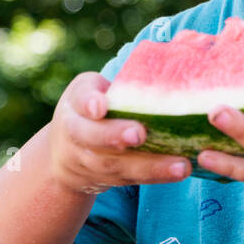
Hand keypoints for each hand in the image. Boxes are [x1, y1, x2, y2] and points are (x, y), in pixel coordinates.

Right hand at [48, 72, 190, 194]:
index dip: (89, 103)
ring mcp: (90, 164)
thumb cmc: (88, 110)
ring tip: (180, 165)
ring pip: (116, 167)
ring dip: (150, 166)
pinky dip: (156, 176)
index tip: (100, 106)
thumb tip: (160, 63)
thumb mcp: (89, 90)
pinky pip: (131, 180)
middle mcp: (77, 138)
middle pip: (93, 139)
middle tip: (139, 134)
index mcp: (74, 107)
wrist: (63, 156)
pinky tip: (179, 171)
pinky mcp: (108, 180)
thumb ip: (110, 84)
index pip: (79, 101)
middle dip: (115, 136)